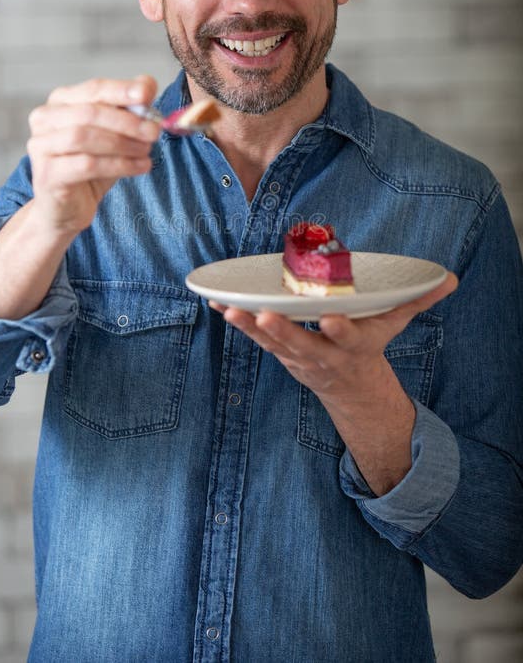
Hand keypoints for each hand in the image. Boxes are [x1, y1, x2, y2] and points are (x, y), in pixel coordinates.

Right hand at [27, 75, 159, 237]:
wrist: (68, 209)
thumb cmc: (91, 168)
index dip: (121, 90)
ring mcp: (41, 147)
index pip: (93, 89)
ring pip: (85, 138)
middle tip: (154, 131)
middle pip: (89, 113)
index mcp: (61, 102)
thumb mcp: (114, 135)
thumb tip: (148, 84)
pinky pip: (86, 165)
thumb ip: (129, 109)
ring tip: (146, 151)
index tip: (147, 93)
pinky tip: (140, 167)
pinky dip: (118, 165)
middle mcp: (45, 120)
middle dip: (127, 121)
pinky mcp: (47, 174)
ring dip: (122, 144)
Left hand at [211, 273, 457, 494]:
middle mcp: (323, 354)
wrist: (349, 388)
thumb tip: (449, 279)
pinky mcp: (279, 352)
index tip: (330, 319)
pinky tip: (217, 304)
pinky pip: (255, 337)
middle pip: (302, 343)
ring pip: (272, 342)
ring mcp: (298, 356)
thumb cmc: (370, 344)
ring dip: (250, 327)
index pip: (347, 337)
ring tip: (231, 309)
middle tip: (267, 315)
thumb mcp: (395, 325)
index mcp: (353, 345)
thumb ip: (418, 300)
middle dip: (284, 331)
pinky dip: (237, 322)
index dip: (339, 330)